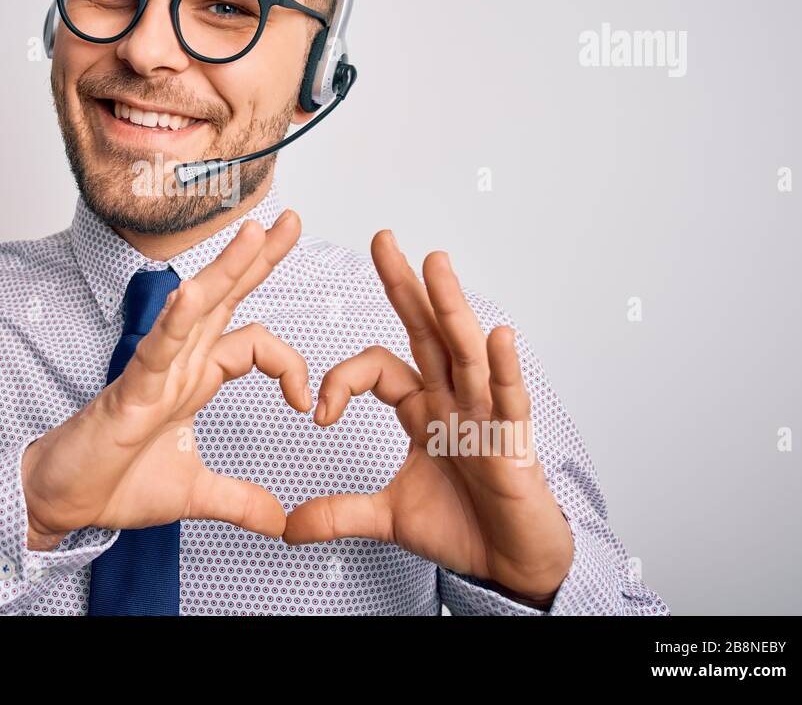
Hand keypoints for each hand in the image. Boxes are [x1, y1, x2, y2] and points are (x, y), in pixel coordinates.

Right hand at [21, 211, 308, 550]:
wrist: (64, 504)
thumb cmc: (116, 485)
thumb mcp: (194, 494)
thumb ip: (238, 501)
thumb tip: (279, 520)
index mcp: (194, 380)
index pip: (253, 345)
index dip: (291, 366)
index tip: (308, 407)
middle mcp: (178, 365)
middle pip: (226, 299)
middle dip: (259, 259)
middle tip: (292, 220)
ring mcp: (154, 373)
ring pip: (195, 310)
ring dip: (226, 269)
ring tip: (255, 232)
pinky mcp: (130, 391)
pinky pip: (156, 348)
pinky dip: (173, 321)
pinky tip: (189, 292)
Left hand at [283, 231, 573, 605]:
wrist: (510, 563)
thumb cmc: (463, 526)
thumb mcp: (389, 518)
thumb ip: (340, 513)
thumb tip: (288, 527)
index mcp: (422, 408)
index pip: (377, 369)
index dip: (343, 381)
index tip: (316, 413)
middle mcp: (453, 399)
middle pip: (425, 332)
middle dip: (404, 286)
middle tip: (381, 238)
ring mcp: (485, 414)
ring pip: (465, 352)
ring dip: (451, 307)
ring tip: (436, 263)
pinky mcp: (513, 441)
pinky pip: (508, 399)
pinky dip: (504, 369)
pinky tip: (499, 336)